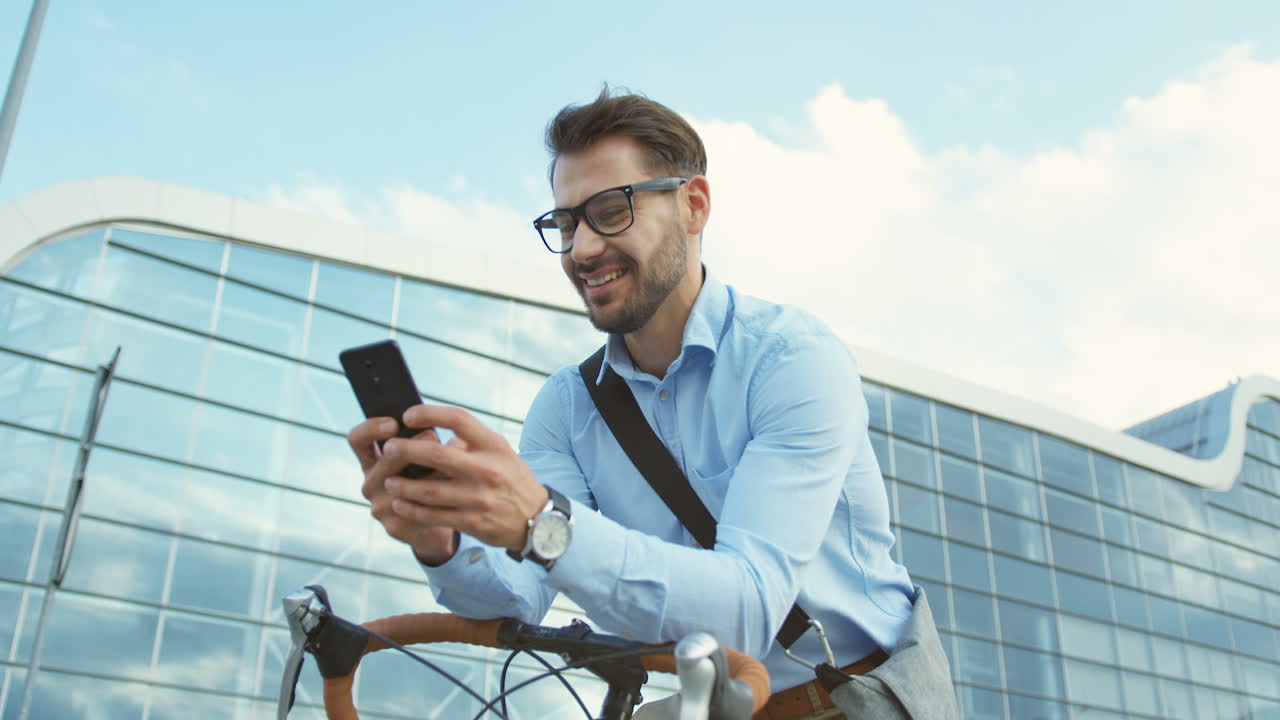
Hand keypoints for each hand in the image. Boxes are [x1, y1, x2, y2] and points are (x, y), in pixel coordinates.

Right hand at [348, 417, 458, 563]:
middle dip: (412, 445)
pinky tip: (454, 489)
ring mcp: (380, 508)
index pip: (357, 439)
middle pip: (386, 458)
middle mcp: (370, 484)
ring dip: (430, 469)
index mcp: (373, 462)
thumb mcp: (425, 457)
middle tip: (434, 435)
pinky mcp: (395, 526)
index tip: (394, 423)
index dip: (371, 428)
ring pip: (403, 483)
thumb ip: (425, 441)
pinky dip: (437, 495)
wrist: (438, 525)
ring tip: (452, 461)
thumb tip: (435, 429)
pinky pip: (417, 507)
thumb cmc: (432, 481)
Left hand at [377, 404, 549, 552]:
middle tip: (389, 448)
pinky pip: (434, 515)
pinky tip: (399, 504)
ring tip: (389, 481)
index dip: (430, 413)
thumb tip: (431, 429)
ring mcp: (479, 498)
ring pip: (429, 490)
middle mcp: (487, 470)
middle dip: (406, 450)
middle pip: (436, 455)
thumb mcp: (501, 452)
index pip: (459, 419)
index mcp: (493, 446)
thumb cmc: (511, 479)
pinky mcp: (472, 521)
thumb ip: (471, 441)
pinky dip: (412, 510)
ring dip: (403, 485)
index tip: (408, 415)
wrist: (537, 520)